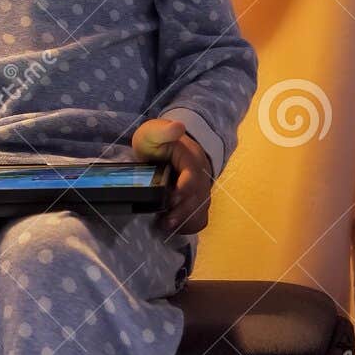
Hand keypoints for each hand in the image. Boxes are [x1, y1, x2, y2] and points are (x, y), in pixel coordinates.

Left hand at [131, 118, 213, 234]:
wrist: (168, 150)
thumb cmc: (157, 143)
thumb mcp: (153, 133)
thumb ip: (162, 131)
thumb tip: (178, 127)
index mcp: (192, 162)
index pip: (193, 178)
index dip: (184, 191)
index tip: (171, 200)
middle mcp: (201, 179)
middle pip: (197, 200)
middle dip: (182, 213)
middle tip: (164, 222)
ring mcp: (201, 193)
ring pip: (200, 212)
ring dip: (184, 222)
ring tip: (165, 227)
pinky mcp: (197, 204)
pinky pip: (199, 219)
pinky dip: (188, 226)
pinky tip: (173, 228)